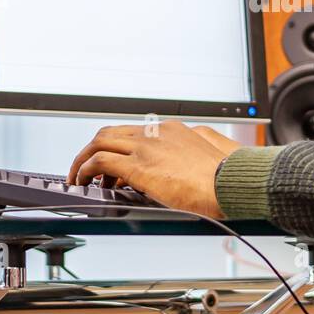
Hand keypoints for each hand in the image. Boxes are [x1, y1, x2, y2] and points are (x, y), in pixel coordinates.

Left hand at [66, 121, 239, 219]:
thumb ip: (200, 144)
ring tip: (80, 178)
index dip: (117, 148)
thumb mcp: (213, 150)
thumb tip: (199, 146)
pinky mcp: (139, 166)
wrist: (233, 183)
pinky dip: (86, 170)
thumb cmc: (228, 176)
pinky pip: (100, 162)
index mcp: (172, 130)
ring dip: (84, 160)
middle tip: (87, 169)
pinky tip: (85, 183)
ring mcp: (146, 147)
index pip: (133, 133)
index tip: (111, 166)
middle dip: (93, 150)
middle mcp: (156, 133)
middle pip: (111, 133)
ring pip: (100, 143)